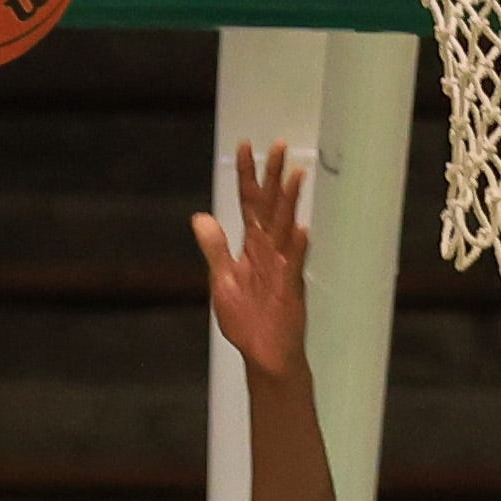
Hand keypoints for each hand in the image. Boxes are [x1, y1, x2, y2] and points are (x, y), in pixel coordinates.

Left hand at [192, 142, 309, 382]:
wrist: (263, 355)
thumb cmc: (246, 320)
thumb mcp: (222, 281)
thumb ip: (214, 249)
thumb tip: (199, 218)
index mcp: (251, 247)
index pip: (249, 203)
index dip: (247, 176)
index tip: (245, 146)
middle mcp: (268, 251)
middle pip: (271, 207)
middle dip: (273, 177)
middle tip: (278, 145)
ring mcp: (282, 268)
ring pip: (285, 229)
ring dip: (290, 203)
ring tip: (295, 175)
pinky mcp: (290, 290)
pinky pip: (294, 265)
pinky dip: (297, 248)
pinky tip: (301, 229)